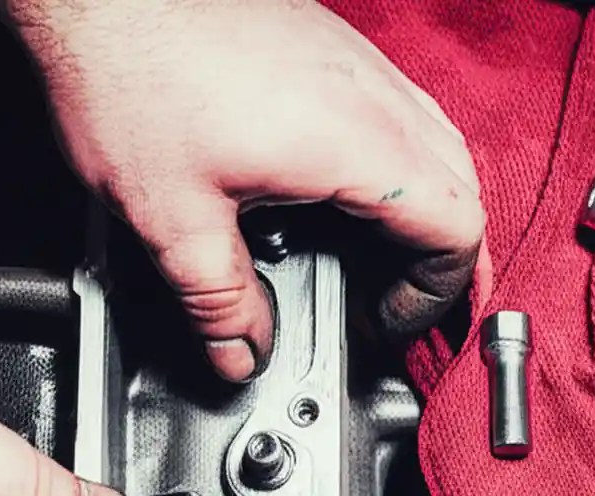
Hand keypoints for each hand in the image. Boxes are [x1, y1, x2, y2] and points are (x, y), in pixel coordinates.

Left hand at [2, 0, 486, 381]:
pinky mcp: (330, 45)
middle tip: (388, 298)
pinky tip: (334, 186)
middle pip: (461, 189)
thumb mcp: (173, 220)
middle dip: (437, 256)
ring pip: (436, 143)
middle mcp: (375, 94)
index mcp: (358, 144)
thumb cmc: (132, 75)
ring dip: (420, 207)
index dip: (434, 294)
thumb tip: (240, 351)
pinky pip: (398, 111)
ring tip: (370, 251)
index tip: (383, 320)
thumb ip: (218, 302)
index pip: (456, 230)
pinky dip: (392, 164)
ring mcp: (358, 63)